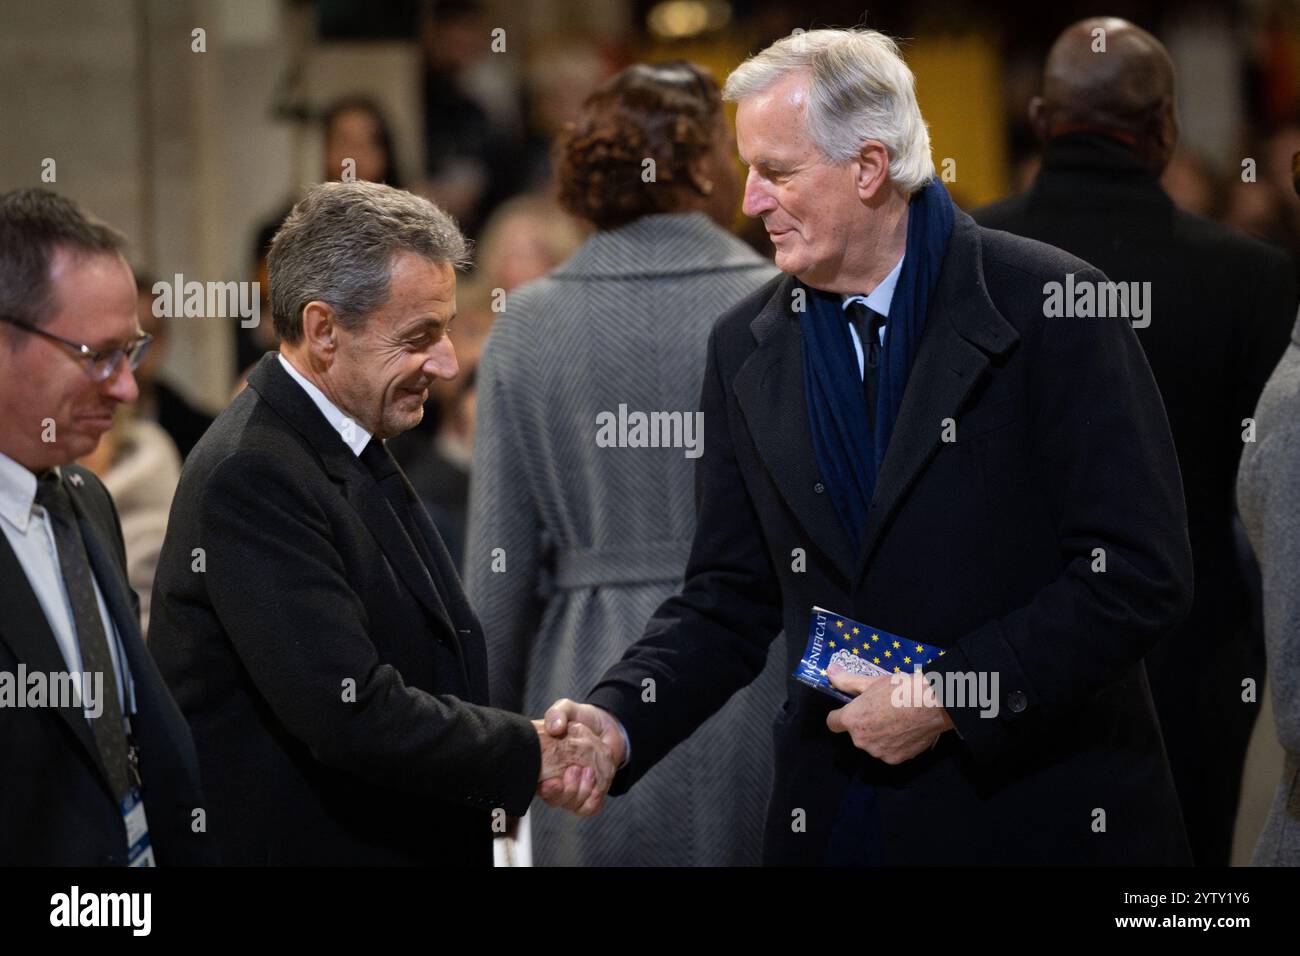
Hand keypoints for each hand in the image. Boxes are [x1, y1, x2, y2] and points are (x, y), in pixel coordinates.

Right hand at [536, 700, 626, 815]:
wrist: (606, 728)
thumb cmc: (581, 719)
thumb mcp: (567, 709)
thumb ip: (557, 713)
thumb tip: (554, 728)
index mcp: (542, 765)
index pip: (535, 785)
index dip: (544, 789)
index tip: (551, 782)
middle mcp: (554, 781)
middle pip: (554, 800)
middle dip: (566, 790)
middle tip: (575, 769)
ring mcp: (572, 790)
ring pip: (572, 805)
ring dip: (581, 791)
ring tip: (589, 771)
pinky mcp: (589, 795)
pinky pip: (588, 809)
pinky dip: (592, 802)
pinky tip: (596, 788)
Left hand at [825, 668, 952, 764]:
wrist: (932, 705)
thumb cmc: (900, 690)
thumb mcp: (872, 681)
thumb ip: (847, 681)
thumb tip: (830, 672)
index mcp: (852, 720)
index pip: (832, 722)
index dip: (839, 716)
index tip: (850, 710)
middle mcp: (861, 740)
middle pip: (856, 733)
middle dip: (865, 724)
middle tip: (881, 710)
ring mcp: (878, 752)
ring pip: (873, 743)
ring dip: (879, 735)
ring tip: (896, 720)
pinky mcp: (895, 760)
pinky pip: (889, 751)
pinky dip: (894, 744)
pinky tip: (906, 730)